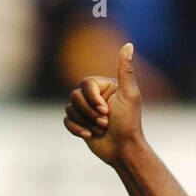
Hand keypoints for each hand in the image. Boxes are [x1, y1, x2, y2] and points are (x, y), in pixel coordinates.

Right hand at [63, 42, 143, 165]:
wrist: (123, 150)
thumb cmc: (129, 123)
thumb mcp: (129, 95)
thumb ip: (126, 70)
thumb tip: (129, 44)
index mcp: (104, 87)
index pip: (85, 84)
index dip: (92, 99)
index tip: (106, 111)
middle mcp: (94, 96)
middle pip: (75, 96)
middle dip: (90, 113)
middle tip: (106, 123)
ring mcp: (86, 110)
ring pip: (70, 108)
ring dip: (86, 122)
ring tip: (101, 130)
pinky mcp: (79, 123)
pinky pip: (66, 120)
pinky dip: (77, 129)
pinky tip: (89, 135)